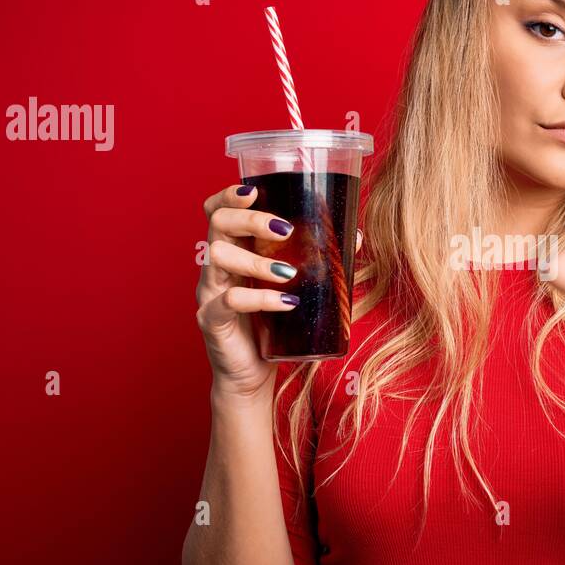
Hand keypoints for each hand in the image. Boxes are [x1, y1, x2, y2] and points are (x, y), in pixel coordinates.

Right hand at [195, 183, 365, 401]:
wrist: (252, 374)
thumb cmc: (271, 324)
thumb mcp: (293, 286)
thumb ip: (317, 260)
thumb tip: (354, 236)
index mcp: (232, 250)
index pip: (217, 211)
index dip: (229, 194)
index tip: (254, 190)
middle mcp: (215, 266)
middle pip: (218, 223)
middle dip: (251, 219)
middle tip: (285, 230)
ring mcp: (209, 293)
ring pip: (219, 258)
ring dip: (257, 261)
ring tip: (290, 273)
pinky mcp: (212, 320)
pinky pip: (229, 302)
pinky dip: (260, 299)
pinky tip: (286, 302)